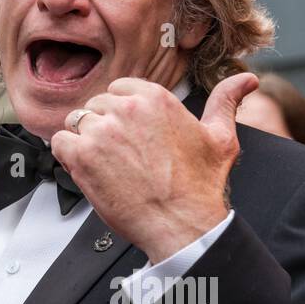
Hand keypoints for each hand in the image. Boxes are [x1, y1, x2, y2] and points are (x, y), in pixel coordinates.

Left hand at [50, 73, 257, 263]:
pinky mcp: (81, 156)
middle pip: (96, 105)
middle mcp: (125, 109)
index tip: (131, 134)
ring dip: (85, 140)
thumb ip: (226, 102)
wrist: (181, 224)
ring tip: (106, 164)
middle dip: (104, 127)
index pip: (118, 89)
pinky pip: (59, 142)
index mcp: (154, 98)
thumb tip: (246, 79)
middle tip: (121, 155)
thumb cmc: (198, 187)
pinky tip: (88, 169)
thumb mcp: (220, 138)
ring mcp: (101, 131)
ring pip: (76, 122)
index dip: (122, 112)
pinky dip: (67, 155)